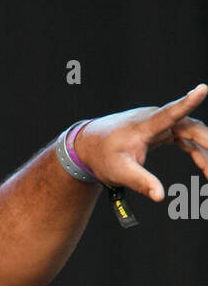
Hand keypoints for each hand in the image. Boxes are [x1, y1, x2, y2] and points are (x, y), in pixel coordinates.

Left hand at [74, 84, 207, 200]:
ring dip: (204, 152)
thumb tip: (160, 196)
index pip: (170, 113)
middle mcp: (155, 120)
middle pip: (190, 128)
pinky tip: (204, 167)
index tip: (202, 89)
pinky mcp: (161, 131)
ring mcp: (160, 124)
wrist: (90, 145)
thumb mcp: (119, 172)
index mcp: (145, 126)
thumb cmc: (103, 156)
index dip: (187, 102)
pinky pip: (185, 139)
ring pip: (191, 134)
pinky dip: (196, 152)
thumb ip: (140, 182)